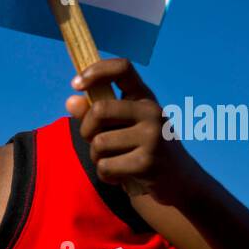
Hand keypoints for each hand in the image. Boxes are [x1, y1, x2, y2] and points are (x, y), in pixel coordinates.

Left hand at [65, 58, 185, 201]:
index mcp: (144, 98)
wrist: (178, 180)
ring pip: (99, 143)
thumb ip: (94, 114)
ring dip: (97, 157)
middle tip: (93, 141)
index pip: (122, 68)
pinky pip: (105, 166)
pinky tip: (120, 176)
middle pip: (99, 110)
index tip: (75, 84)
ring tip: (113, 162)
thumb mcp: (121, 127)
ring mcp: (152, 137)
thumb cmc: (141, 149)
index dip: (96, 71)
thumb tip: (70, 101)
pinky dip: (105, 175)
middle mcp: (152, 112)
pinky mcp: (147, 163)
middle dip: (86, 130)